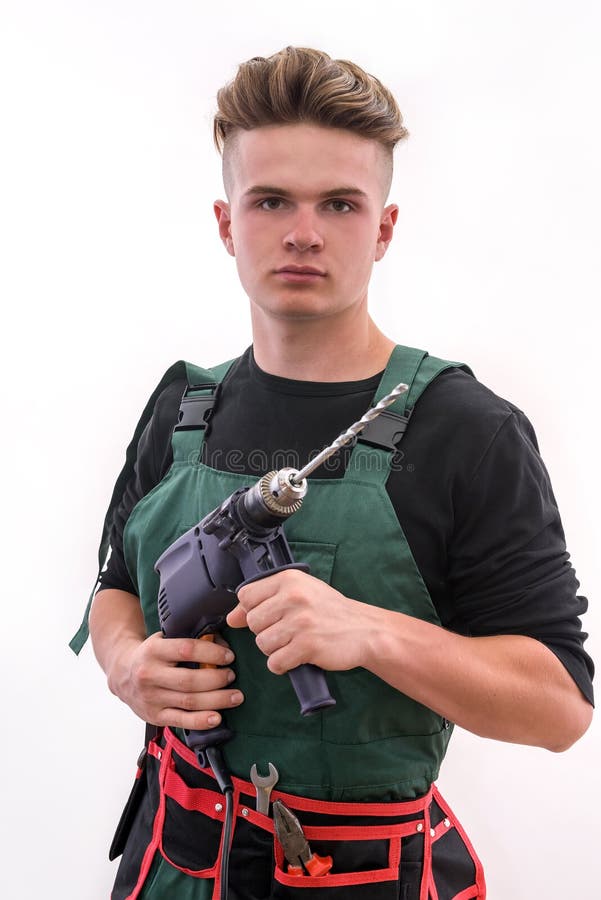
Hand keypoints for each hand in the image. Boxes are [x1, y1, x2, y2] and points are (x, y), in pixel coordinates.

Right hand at [108, 632, 243, 729]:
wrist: (122, 673)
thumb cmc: (151, 655)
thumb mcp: (164, 639)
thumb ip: (189, 641)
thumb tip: (221, 645)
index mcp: (154, 651)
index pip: (187, 650)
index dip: (211, 653)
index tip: (228, 656)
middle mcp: (150, 675)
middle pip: (190, 680)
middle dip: (217, 679)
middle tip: (231, 676)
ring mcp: (151, 698)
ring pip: (189, 702)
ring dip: (217, 700)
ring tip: (235, 696)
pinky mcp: (154, 716)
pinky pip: (181, 721)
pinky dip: (201, 721)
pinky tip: (217, 717)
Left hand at [226, 569, 371, 674]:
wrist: (364, 630)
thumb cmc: (329, 611)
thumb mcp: (298, 594)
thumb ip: (264, 602)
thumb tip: (231, 618)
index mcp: (289, 579)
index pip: (246, 596)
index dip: (253, 610)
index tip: (271, 615)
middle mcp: (293, 597)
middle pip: (253, 623)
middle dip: (266, 632)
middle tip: (288, 632)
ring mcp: (301, 622)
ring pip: (262, 644)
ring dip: (276, 650)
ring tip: (294, 643)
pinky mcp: (307, 646)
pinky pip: (276, 663)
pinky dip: (283, 665)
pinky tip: (298, 657)